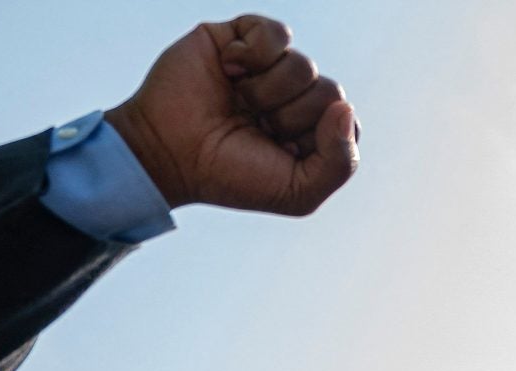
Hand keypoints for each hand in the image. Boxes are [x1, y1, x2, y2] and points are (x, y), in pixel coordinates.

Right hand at [104, 16, 359, 214]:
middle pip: (329, 91)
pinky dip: (255, 54)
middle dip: (291, 117)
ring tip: (239, 103)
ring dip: (267, 92)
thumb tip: (345, 106)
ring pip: (304, 65)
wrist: (169, 152)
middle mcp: (295, 97)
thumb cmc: (233, 176)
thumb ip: (340, 161)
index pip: (346, 120)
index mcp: (313, 131)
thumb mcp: (298, 192)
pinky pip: (278, 34)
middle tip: (257, 127)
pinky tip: (230, 70)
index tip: (283, 150)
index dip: (318, 137)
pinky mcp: (242, 39)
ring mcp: (270, 69)